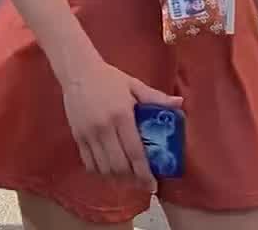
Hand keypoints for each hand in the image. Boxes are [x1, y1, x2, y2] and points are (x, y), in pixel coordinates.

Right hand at [59, 58, 180, 185]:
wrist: (78, 71)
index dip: (144, 172)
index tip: (153, 185)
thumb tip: (180, 104)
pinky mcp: (77, 136)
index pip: (135, 152)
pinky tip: (109, 173)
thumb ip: (156, 97)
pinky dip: (100, 173)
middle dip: (132, 180)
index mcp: (122, 115)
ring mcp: (88, 133)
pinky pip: (88, 163)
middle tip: (142, 184)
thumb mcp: (134, 85)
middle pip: (119, 165)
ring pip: (103, 168)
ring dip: (116, 179)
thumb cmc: (109, 79)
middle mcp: (104, 127)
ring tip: (128, 180)